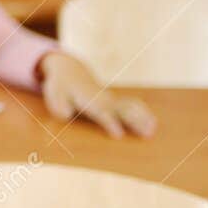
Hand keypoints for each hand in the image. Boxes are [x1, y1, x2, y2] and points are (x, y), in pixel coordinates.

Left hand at [38, 52, 157, 138]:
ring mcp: (110, 100)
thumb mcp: (53, 94)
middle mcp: (102, 100)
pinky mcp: (114, 101)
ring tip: (154, 130)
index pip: (101, 113)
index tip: (119, 135)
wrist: (69, 71)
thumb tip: (65, 114)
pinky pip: (131, 106)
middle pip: (121, 112)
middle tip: (148, 134)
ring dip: (142, 118)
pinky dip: (142, 112)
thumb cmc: (60, 86)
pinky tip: (154, 123)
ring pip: (129, 108)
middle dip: (134, 122)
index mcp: (88, 100)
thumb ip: (58, 104)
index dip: (110, 123)